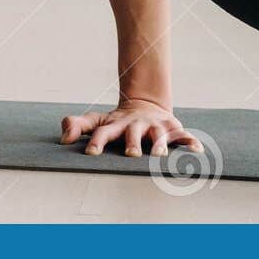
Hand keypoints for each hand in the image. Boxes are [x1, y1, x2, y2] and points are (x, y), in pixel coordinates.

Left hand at [59, 98, 202, 156]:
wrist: (146, 104)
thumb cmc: (118, 121)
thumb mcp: (97, 120)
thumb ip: (78, 126)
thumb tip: (63, 138)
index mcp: (116, 125)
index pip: (103, 132)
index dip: (97, 142)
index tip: (91, 153)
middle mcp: (136, 125)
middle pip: (133, 134)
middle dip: (132, 143)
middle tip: (131, 154)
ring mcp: (155, 126)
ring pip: (158, 135)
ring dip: (159, 143)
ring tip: (159, 154)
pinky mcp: (172, 128)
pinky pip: (183, 135)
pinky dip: (189, 141)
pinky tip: (196, 150)